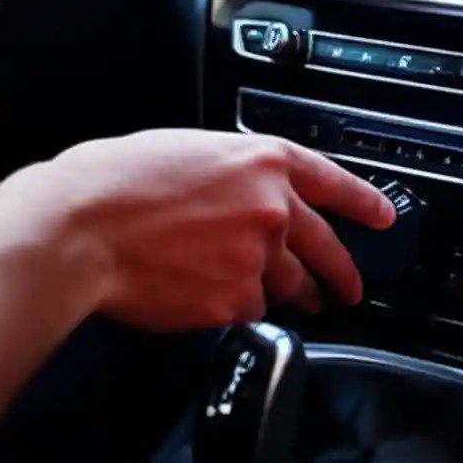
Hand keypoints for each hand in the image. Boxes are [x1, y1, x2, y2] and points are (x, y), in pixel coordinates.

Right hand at [0, 130, 395, 331]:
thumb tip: (244, 196)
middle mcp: (271, 208)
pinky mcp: (234, 300)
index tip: (383, 216)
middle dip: (342, 271)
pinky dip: (236, 308)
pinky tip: (213, 300)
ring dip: (293, 295)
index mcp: (261, 161)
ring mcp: (257, 257)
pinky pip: (250, 311)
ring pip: (288, 284)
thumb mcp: (186, 151)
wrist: (79, 228)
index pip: (333, 180)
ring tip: (293, 303)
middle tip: (349, 288)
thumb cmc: (113, 183)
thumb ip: (231, 174)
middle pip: (325, 246)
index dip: (364, 200)